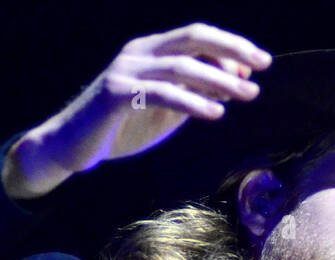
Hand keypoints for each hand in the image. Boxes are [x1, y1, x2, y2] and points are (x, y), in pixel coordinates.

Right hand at [4, 23, 272, 198]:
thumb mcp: (166, 109)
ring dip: (220, 79)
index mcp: (150, 51)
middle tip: (264, 66)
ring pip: (182, 66)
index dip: (231, 45)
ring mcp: (126, 70)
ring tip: (248, 94)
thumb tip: (236, 81)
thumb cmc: (121, 129)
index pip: (197, 36)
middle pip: (193, 39)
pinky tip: (216, 112)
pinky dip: (192, 102)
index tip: (261, 64)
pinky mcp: (117, 94)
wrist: (71, 148)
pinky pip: (162, 93)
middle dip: (232, 49)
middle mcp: (138, 52)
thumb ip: (196, 92)